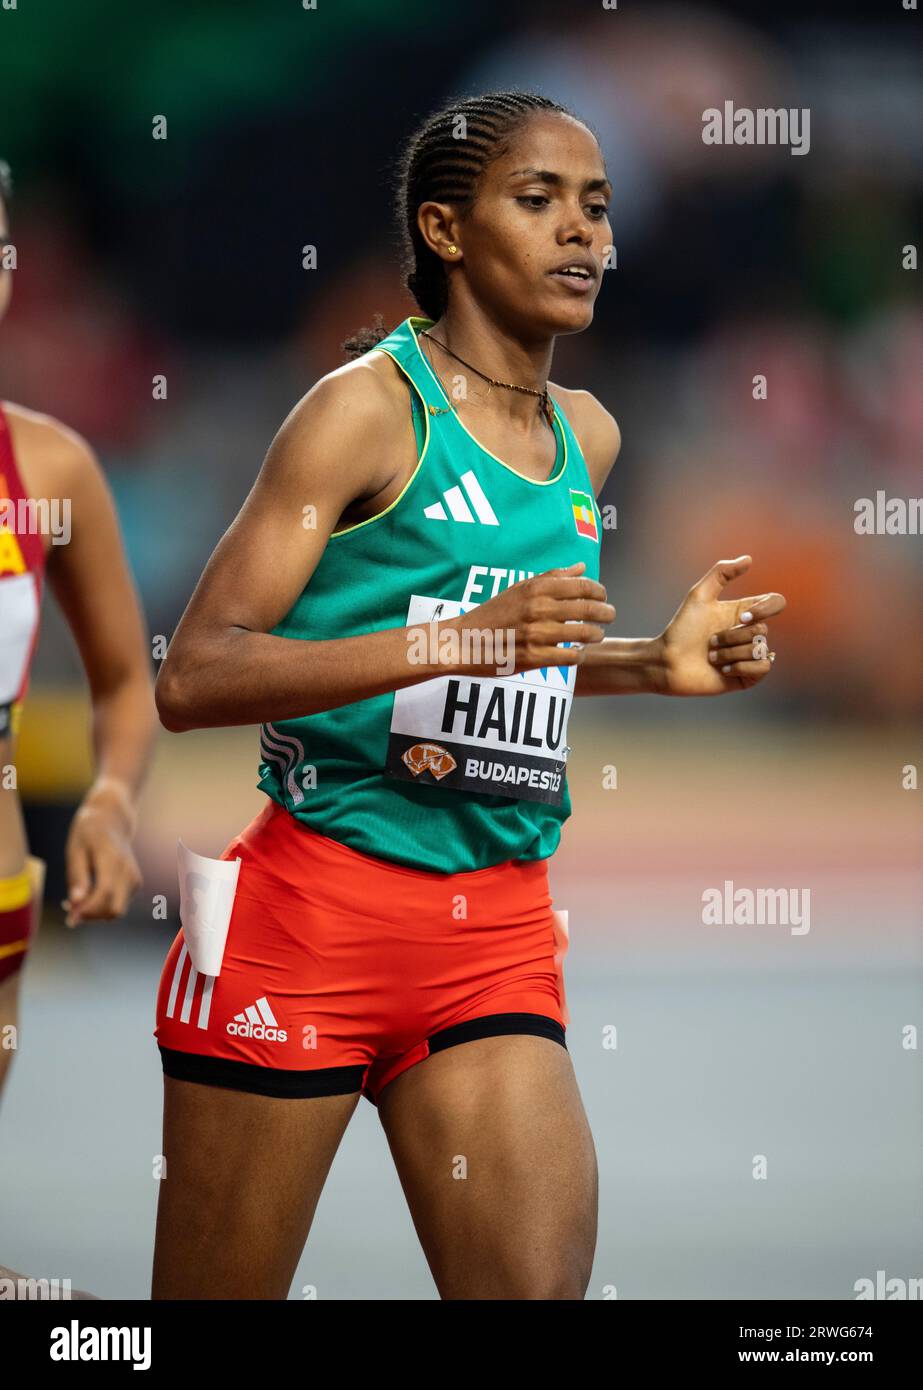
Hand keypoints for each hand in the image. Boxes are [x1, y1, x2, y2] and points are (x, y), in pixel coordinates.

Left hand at [62, 780, 140, 925]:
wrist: (112, 820)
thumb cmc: (88, 833)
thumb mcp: (75, 849)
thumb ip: (77, 876)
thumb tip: (75, 902)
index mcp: (111, 858)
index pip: (104, 892)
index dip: (88, 909)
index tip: (70, 916)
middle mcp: (127, 870)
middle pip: (114, 908)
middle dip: (92, 916)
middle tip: (70, 912)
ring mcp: (134, 877)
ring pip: (117, 910)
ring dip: (96, 913)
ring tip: (76, 902)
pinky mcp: (135, 883)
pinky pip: (119, 904)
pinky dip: (103, 907)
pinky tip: (88, 897)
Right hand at [445, 562, 615, 675]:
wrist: (463, 641)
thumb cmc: (493, 614)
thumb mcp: (519, 589)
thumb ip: (553, 577)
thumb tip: (582, 567)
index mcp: (536, 589)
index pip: (583, 586)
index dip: (600, 592)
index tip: (604, 597)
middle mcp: (539, 609)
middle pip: (589, 609)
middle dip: (606, 613)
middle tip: (609, 616)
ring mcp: (537, 634)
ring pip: (584, 633)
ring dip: (596, 634)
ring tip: (596, 635)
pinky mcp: (534, 658)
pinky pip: (571, 656)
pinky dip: (579, 654)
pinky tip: (578, 652)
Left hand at [655, 555, 784, 696]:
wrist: (667, 661)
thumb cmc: (681, 629)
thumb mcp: (699, 596)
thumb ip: (721, 573)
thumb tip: (748, 559)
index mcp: (744, 612)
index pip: (775, 603)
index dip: (765, 609)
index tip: (743, 616)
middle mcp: (749, 633)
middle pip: (762, 630)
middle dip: (732, 636)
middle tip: (711, 642)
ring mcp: (749, 655)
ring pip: (759, 649)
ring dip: (730, 653)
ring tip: (712, 657)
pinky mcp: (747, 676)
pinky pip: (763, 668)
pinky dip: (741, 667)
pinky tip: (722, 669)